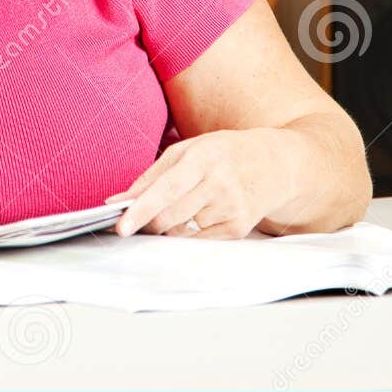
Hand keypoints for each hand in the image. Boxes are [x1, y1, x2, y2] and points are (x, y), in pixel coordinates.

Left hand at [107, 128, 285, 239]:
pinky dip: (188, 232)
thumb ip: (150, 176)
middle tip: (138, 220)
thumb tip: (116, 202)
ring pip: (181, 231)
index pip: (165, 190)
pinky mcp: (239, 228)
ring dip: (169, 226)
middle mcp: (219, 184)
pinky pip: (199, 241)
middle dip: (147, 223)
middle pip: (169, 217)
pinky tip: (200, 214)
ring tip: (184, 205)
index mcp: (203, 158)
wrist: (276, 164)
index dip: (140, 210)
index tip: (121, 227)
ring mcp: (232, 208)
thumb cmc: (224, 153)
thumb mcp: (187, 150)